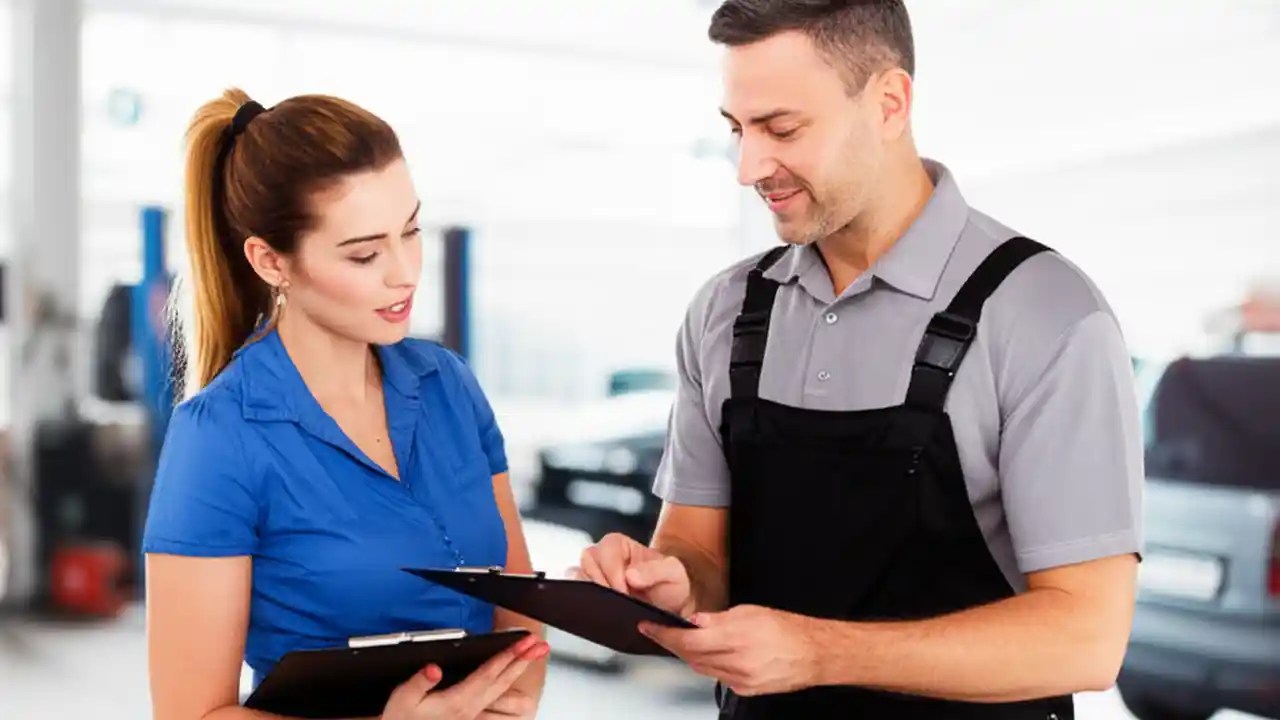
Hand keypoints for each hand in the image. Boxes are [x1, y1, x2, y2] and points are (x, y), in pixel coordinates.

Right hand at [379, 634, 548, 719]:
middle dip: (523, 660)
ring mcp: (473, 715)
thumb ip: (418, 682)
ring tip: (533, 657)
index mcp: (456, 701)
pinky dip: (509, 686)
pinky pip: (496, 700)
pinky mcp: (471, 717)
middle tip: (539, 645)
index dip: (507, 656)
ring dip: (519, 671)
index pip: (488, 674)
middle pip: (503, 681)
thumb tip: (433, 668)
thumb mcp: (403, 700)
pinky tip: (515, 679)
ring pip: (502, 690)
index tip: (522, 643)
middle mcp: (470, 709)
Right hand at [569, 532, 693, 616]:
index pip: (607, 551)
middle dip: (601, 584)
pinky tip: (599, 612)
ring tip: (609, 607)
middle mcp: (602, 555)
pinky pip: (573, 592)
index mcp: (620, 544)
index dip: (613, 572)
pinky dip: (582, 601)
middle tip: (617, 602)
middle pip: (587, 561)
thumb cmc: (669, 585)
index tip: (624, 592)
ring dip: (590, 593)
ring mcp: (592, 573)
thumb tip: (630, 575)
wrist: (667, 607)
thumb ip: (656, 570)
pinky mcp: (587, 592)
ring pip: (576, 575)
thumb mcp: (673, 574)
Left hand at [639, 605, 821, 696]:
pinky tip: (707, 654)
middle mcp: (737, 663)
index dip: (664, 635)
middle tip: (660, 632)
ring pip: (700, 668)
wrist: (812, 653)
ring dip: (688, 655)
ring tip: (682, 640)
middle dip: (672, 644)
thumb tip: (694, 621)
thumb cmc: (786, 628)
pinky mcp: (744, 690)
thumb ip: (718, 619)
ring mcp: (740, 680)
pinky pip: (716, 677)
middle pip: (690, 657)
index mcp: (737, 638)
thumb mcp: (749, 612)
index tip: (649, 627)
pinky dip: (707, 665)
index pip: (689, 640)